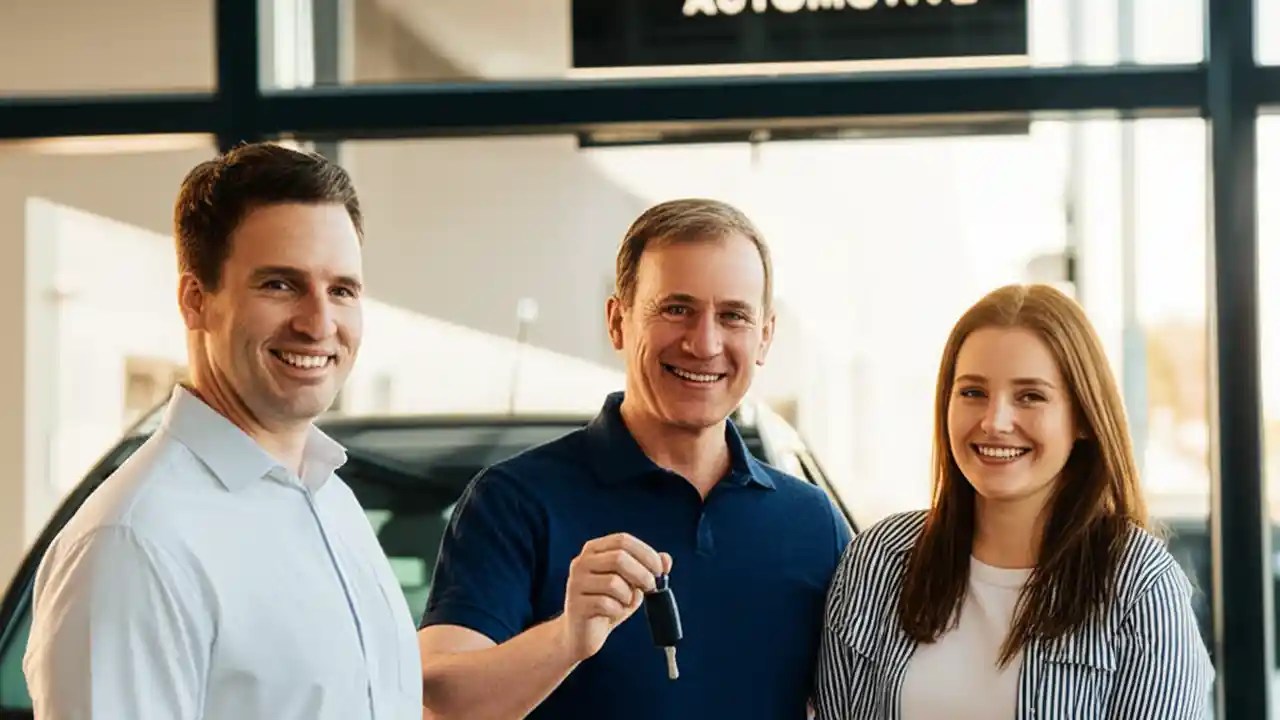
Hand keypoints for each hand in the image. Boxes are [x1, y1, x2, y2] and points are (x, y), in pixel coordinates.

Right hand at [557, 533, 672, 661]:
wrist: (582, 634)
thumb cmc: (609, 605)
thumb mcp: (632, 585)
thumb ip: (648, 569)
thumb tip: (666, 559)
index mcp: (594, 550)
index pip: (623, 540)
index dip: (646, 553)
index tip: (660, 569)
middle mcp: (581, 562)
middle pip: (619, 558)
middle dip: (642, 574)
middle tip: (651, 588)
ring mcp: (576, 582)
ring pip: (614, 583)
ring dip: (628, 596)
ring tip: (626, 603)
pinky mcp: (575, 604)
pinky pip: (606, 604)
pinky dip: (618, 610)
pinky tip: (613, 614)